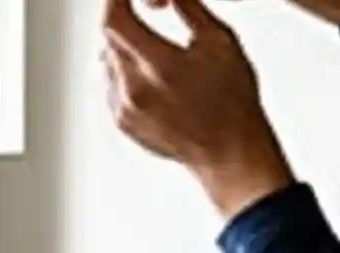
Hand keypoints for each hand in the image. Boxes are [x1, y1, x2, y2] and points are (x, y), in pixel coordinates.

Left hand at [102, 0, 294, 218]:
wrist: (228, 150)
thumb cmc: (232, 100)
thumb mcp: (219, 42)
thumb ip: (189, 8)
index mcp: (159, 67)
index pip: (115, 22)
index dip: (115, 1)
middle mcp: (134, 90)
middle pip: (109, 41)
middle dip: (124, 23)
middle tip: (144, 17)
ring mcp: (124, 109)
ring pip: (107, 63)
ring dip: (123, 50)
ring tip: (154, 54)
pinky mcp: (122, 123)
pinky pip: (110, 87)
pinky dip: (122, 75)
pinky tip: (151, 79)